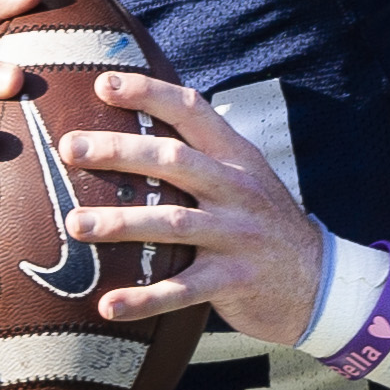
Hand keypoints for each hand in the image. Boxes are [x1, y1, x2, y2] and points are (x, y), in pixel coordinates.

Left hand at [55, 71, 325, 345]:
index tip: (102, 83)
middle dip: (119, 151)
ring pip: (173, 224)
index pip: (192, 111)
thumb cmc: (263, 223)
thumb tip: (136, 128)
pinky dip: (144, 299)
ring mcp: (237, 236)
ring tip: (74, 224)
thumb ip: (202, 155)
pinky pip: (182, 290)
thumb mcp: (245, 178)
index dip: (148, 93)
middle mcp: (237, 190)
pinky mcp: (234, 281)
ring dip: (120, 223)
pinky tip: (108, 305)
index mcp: (236, 158)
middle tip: (69, 148)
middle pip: (174, 161)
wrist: (320, 282)